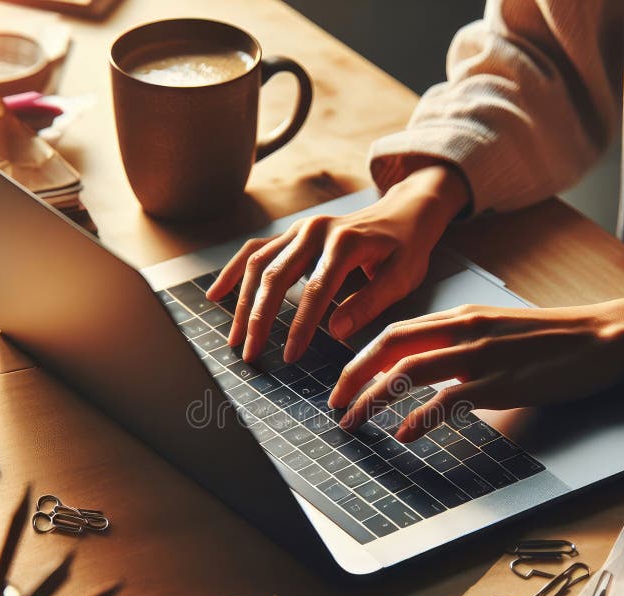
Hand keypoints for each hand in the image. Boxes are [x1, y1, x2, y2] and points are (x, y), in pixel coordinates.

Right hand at [206, 163, 468, 362]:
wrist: (405, 211)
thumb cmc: (407, 248)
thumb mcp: (403, 276)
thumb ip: (371, 302)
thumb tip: (336, 331)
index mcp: (345, 243)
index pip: (315, 291)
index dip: (300, 326)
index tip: (290, 356)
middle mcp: (316, 231)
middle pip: (276, 276)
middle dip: (259, 319)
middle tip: (250, 354)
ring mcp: (300, 229)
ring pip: (259, 264)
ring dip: (242, 303)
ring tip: (235, 339)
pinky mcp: (292, 233)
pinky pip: (255, 250)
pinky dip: (233, 272)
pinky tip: (216, 295)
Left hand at [330, 298, 623, 440]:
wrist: (602, 337)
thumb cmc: (549, 338)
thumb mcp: (494, 329)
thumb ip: (456, 344)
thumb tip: (419, 370)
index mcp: (458, 317)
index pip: (394, 333)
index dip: (360, 358)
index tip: (342, 383)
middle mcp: (462, 330)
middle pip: (390, 348)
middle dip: (353, 376)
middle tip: (334, 405)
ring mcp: (480, 355)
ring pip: (409, 371)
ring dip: (374, 398)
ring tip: (354, 422)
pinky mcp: (501, 382)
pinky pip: (448, 400)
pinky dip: (420, 418)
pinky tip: (404, 434)